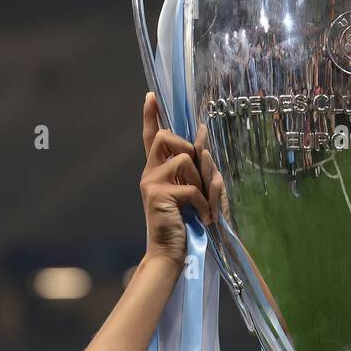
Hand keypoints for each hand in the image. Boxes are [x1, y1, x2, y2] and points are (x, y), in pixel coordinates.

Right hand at [139, 94, 224, 263]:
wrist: (171, 254)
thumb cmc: (183, 225)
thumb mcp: (188, 192)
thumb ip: (192, 169)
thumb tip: (202, 138)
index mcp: (155, 171)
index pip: (150, 137)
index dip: (150, 116)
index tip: (151, 96)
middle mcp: (149, 173)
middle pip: (166, 137)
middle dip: (188, 149)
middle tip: (198, 177)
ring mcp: (151, 184)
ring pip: (184, 160)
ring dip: (200, 182)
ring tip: (201, 205)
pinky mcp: (158, 196)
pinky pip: (190, 187)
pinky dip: (202, 203)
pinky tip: (201, 217)